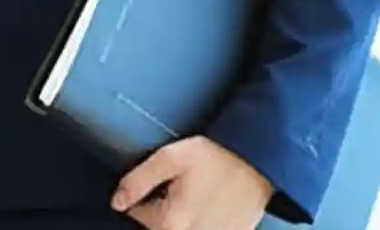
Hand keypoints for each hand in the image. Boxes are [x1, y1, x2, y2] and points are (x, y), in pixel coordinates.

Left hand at [112, 136, 272, 229]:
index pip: (135, 213)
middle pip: (156, 224)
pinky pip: (199, 229)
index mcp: (170, 222)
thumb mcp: (172, 157)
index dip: (142, 193)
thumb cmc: (218, 159)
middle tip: (181, 185)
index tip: (160, 181)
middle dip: (161, 205)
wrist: (262, 166)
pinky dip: (200, 220)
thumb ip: (138, 180)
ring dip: (180, 214)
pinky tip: (209, 204)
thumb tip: (117, 201)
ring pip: (175, 228)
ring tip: (196, 194)